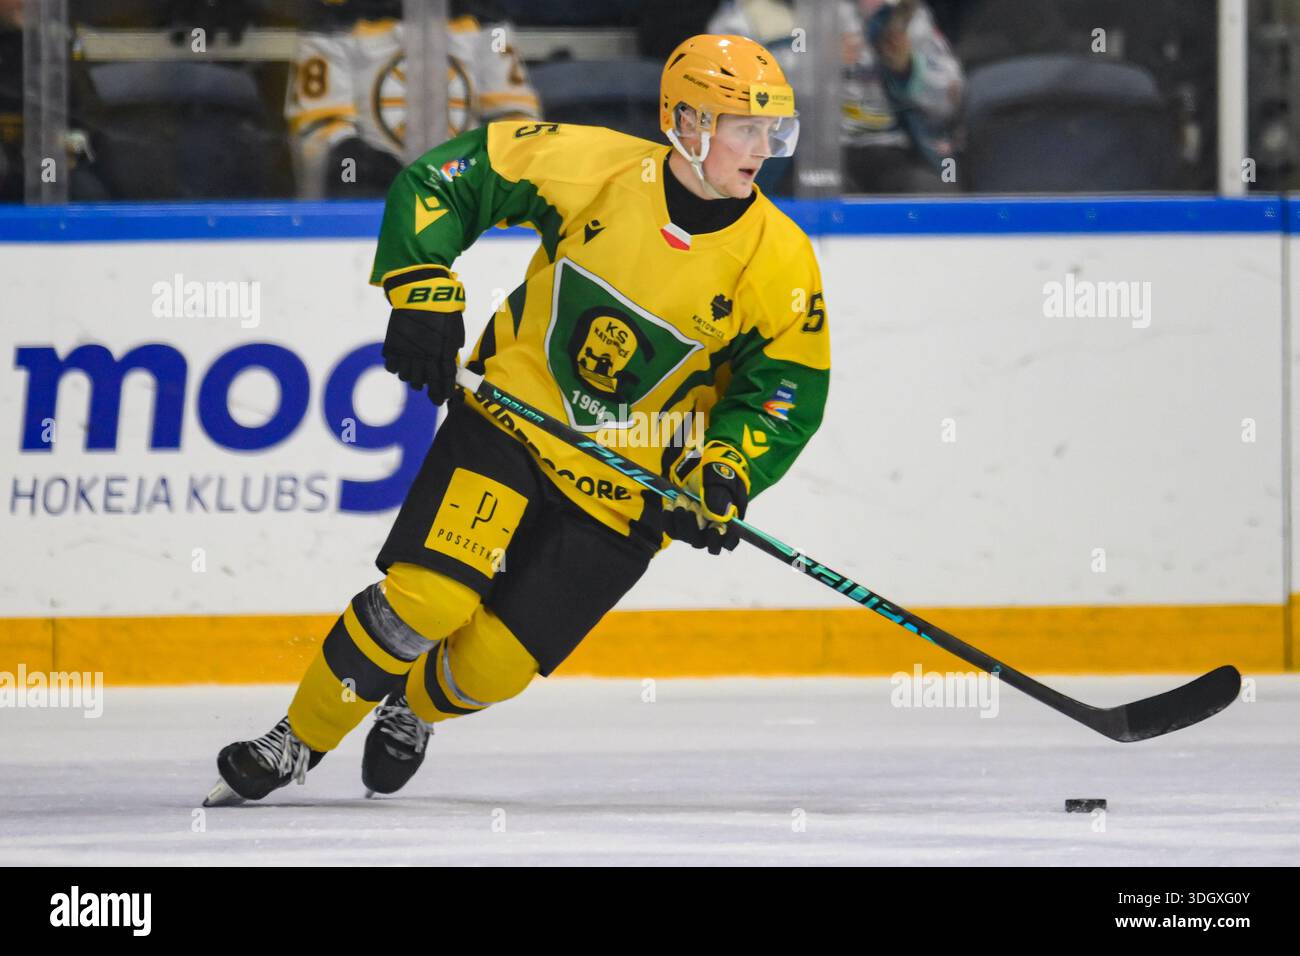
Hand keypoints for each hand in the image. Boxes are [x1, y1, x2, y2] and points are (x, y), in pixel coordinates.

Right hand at [380, 265, 465, 404]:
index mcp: (443, 355)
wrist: (421, 292)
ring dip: (411, 377)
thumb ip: (452, 350)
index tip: (441, 400)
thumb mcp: (455, 331)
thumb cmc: (443, 308)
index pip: (443, 383)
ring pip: (407, 378)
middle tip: (426, 382)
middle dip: (425, 386)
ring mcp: (407, 353)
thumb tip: (451, 364)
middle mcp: (424, 358)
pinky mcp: (393, 345)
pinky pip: (392, 367)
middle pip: (422, 383)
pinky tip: (401, 361)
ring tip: (414, 369)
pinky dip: (396, 367)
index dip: (442, 394)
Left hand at [662, 441, 750, 554]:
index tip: (715, 527)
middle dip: (694, 524)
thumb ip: (720, 497)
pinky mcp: (680, 523)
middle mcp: (712, 529)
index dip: (722, 539)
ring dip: (681, 518)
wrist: (700, 462)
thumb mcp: (721, 479)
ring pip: (686, 536)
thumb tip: (720, 517)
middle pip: (703, 542)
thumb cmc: (717, 471)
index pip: (729, 542)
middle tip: (692, 504)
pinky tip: (670, 503)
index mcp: (730, 521)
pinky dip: (669, 517)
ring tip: (681, 498)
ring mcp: (695, 527)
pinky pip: (672, 529)